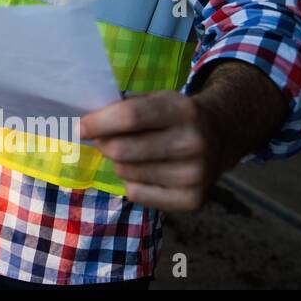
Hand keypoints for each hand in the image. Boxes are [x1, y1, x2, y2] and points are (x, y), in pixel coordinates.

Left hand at [80, 91, 220, 211]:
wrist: (221, 136)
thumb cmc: (174, 116)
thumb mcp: (156, 99)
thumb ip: (123, 108)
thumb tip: (83, 126)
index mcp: (182, 110)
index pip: (129, 117)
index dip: (97, 123)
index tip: (79, 127)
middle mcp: (192, 143)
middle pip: (121, 150)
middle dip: (104, 144)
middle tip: (105, 140)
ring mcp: (195, 175)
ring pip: (125, 173)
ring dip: (119, 163)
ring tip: (136, 154)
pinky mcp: (193, 200)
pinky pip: (136, 194)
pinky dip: (132, 183)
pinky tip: (148, 171)